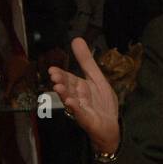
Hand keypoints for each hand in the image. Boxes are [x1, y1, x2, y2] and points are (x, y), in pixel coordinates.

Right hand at [48, 37, 119, 153]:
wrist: (110, 125)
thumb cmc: (101, 102)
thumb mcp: (96, 77)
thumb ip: (86, 61)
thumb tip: (76, 39)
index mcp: (79, 86)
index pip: (69, 78)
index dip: (61, 74)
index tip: (52, 70)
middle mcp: (77, 97)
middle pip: (68, 88)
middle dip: (61, 82)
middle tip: (54, 76)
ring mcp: (81, 109)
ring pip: (71, 100)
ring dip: (64, 94)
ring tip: (58, 88)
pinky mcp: (87, 119)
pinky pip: (80, 113)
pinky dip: (76, 108)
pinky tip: (72, 103)